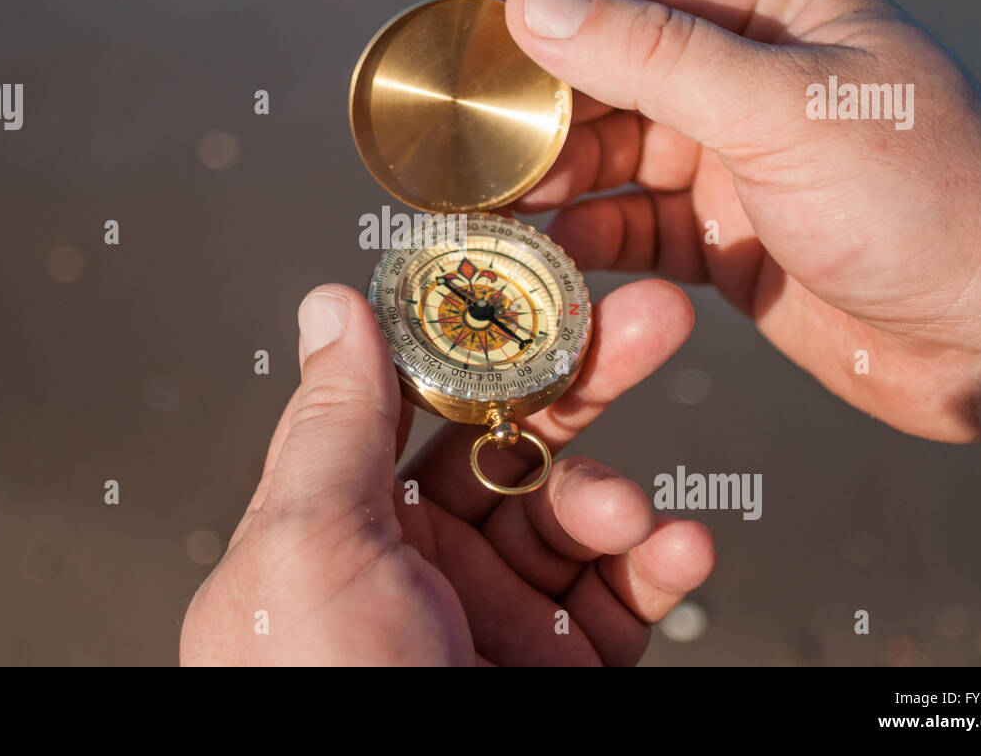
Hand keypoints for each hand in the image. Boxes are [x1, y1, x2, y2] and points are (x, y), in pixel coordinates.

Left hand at [180, 283, 713, 664]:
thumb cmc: (317, 700)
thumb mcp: (306, 550)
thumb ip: (331, 427)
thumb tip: (330, 306)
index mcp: (341, 522)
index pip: (420, 398)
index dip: (480, 336)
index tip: (538, 280)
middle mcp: (418, 562)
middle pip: (515, 440)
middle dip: (586, 380)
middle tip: (653, 323)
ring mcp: (495, 617)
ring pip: (577, 515)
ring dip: (617, 495)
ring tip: (629, 511)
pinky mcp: (564, 669)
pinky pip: (621, 598)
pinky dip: (657, 567)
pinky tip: (674, 551)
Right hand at [500, 0, 980, 477]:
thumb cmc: (919, 201)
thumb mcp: (781, 109)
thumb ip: (654, 55)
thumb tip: (538, 2)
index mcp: (785, 17)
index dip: (556, 9)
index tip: (474, 31)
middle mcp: (754, 84)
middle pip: (619, 80)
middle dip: (545, 112)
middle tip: (468, 139)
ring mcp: (738, 165)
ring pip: (618, 159)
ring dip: (557, 181)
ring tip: (491, 202)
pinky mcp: (725, 240)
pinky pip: (637, 229)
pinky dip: (590, 242)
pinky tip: (547, 254)